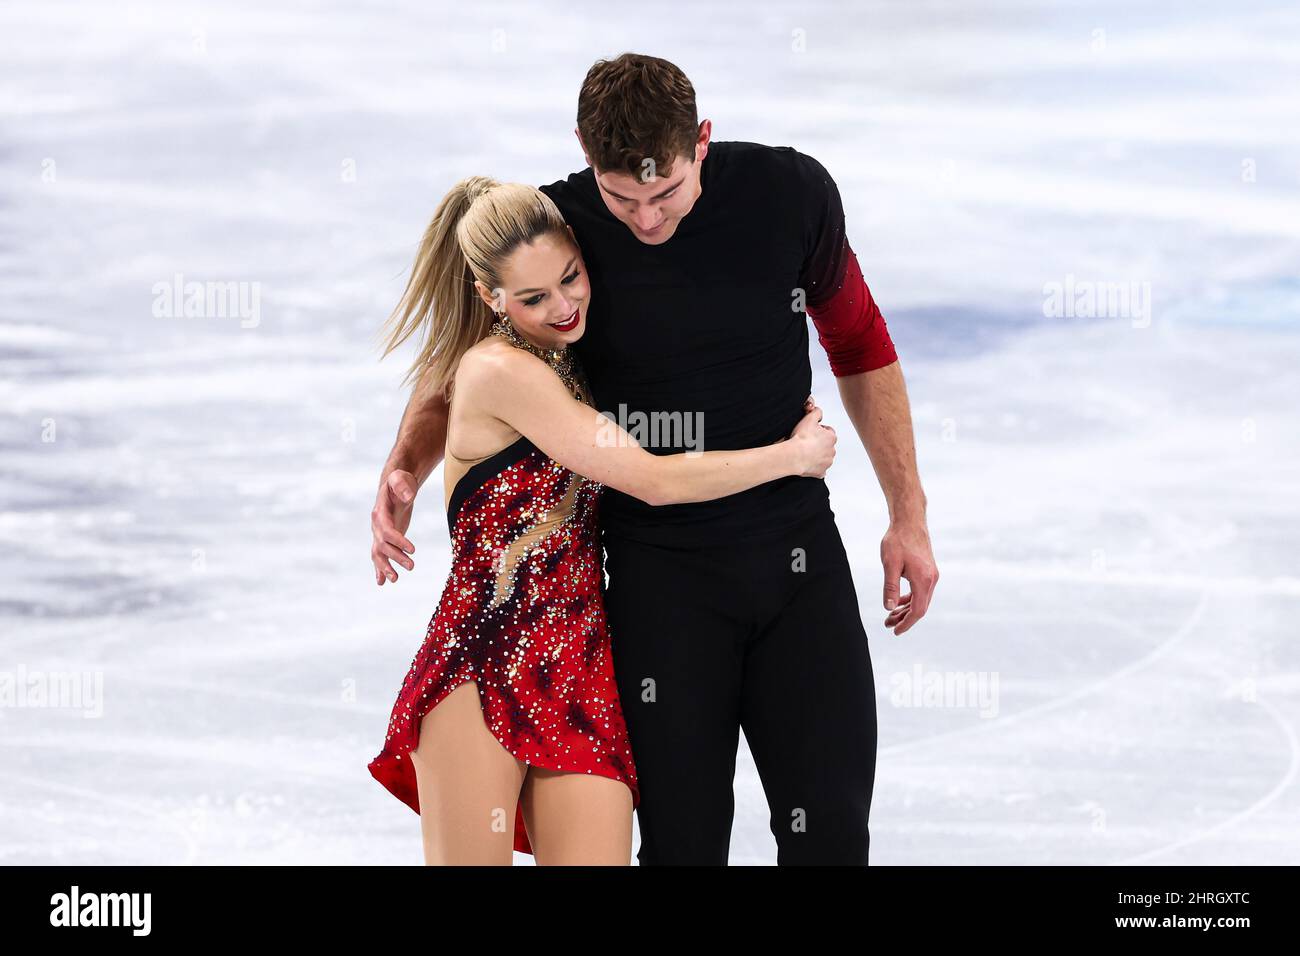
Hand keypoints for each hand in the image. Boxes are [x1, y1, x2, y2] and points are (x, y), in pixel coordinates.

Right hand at [371, 469, 417, 584]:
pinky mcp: (384, 539)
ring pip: (378, 554)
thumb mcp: (401, 478)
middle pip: (382, 545)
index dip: (398, 541)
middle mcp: (376, 526)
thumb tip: (409, 496)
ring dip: (385, 567)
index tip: (413, 549)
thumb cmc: (400, 480)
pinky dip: (379, 569)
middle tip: (412, 566)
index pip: (386, 531)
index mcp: (379, 513)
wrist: (395, 485)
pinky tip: (382, 583)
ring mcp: (378, 533)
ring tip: (395, 580)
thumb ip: (403, 485)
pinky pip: (379, 555)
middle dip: (396, 557)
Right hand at [788, 396, 836, 477]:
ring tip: (805, 452)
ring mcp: (827, 462)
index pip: (828, 431)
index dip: (818, 430)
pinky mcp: (821, 472)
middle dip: (818, 444)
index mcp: (831, 437)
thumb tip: (818, 411)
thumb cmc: (801, 438)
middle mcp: (832, 451)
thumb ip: (816, 412)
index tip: (810, 432)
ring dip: (816, 455)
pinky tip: (806, 463)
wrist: (794, 456)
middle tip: (806, 442)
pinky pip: (819, 469)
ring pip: (823, 457)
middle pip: (826, 445)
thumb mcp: (809, 418)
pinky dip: (814, 467)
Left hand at [880, 518, 937, 634]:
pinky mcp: (928, 570)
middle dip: (904, 618)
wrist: (909, 521)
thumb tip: (889, 608)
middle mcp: (931, 579)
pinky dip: (910, 599)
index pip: (917, 610)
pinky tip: (899, 602)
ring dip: (906, 609)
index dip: (906, 623)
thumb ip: (890, 587)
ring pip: (921, 599)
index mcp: (923, 580)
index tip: (895, 631)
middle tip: (887, 625)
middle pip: (920, 607)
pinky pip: (921, 591)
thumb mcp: (890, 564)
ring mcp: (932, 575)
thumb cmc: (898, 540)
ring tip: (890, 616)